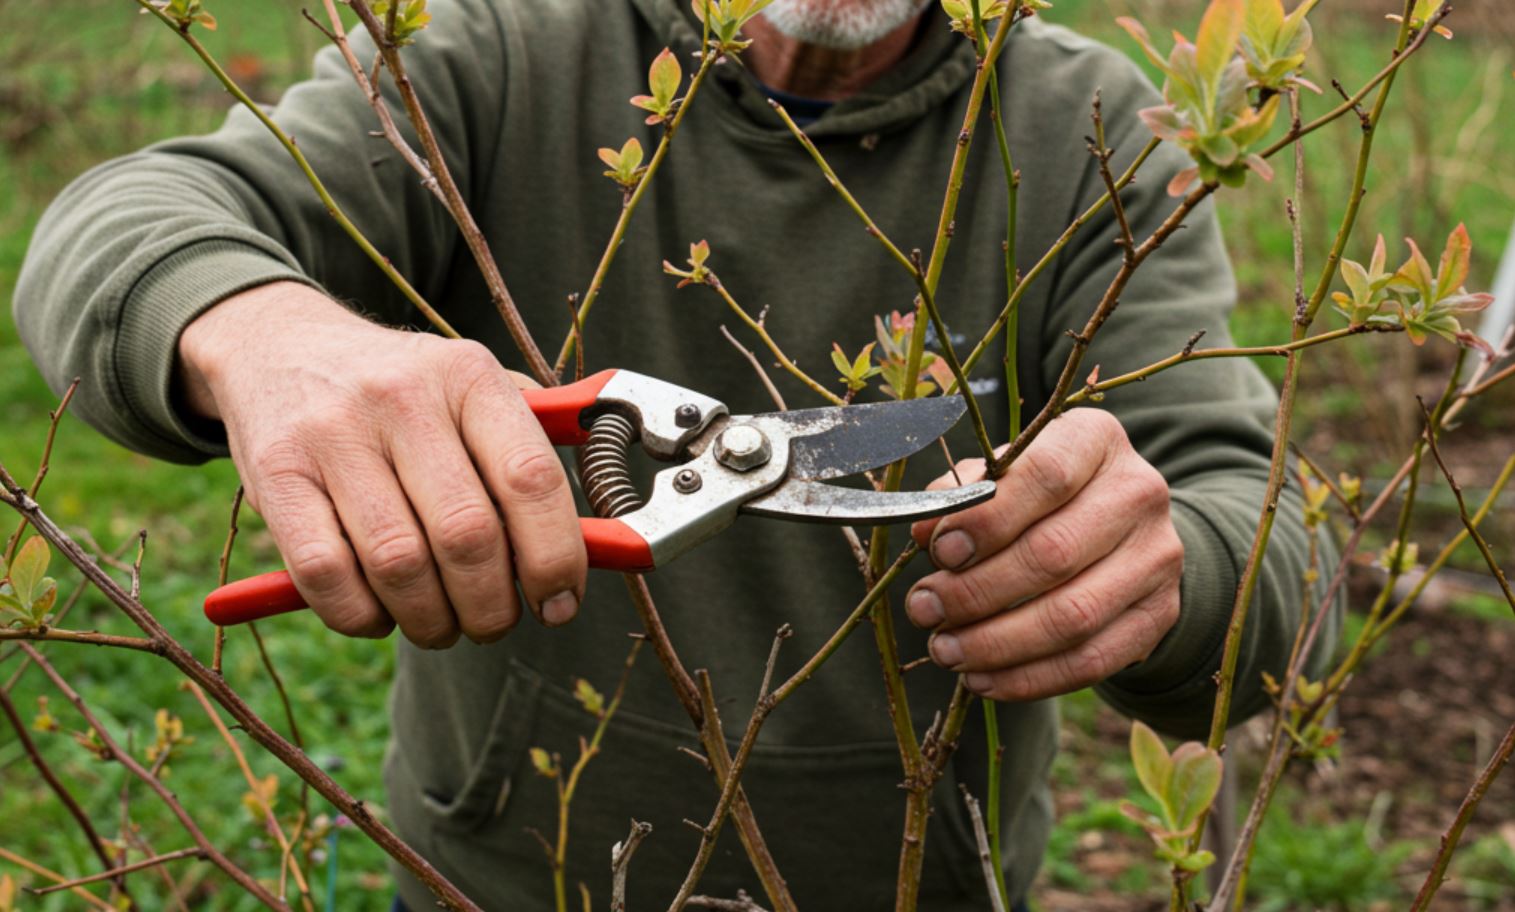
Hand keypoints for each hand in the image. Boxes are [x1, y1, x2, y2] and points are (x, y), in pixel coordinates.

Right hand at [178, 282, 586, 646]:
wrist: (277, 345)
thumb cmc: (401, 393)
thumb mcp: (471, 392)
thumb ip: (528, 457)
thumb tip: (595, 546)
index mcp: (469, 377)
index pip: (530, 479)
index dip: (555, 557)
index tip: (560, 602)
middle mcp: (402, 398)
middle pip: (467, 535)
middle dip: (492, 607)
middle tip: (494, 624)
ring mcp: (332, 435)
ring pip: (399, 566)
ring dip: (431, 621)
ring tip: (441, 623)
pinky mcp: (272, 475)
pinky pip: (327, 577)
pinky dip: (362, 617)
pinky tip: (380, 612)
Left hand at [907, 409, 1182, 700]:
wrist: (1122, 528)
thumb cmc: (1041, 494)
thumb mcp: (1004, 474)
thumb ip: (964, 494)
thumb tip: (925, 530)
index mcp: (1096, 440)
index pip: (1046, 475)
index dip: (987, 518)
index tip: (939, 550)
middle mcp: (1139, 493)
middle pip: (1054, 553)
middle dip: (976, 591)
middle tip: (924, 609)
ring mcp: (1158, 558)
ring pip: (1073, 616)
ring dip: (995, 643)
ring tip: (945, 650)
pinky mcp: (1159, 616)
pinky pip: (1091, 661)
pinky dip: (1028, 678)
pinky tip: (981, 680)